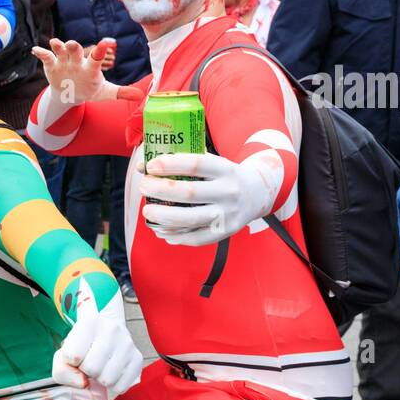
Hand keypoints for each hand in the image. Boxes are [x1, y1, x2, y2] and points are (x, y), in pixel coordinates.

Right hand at [31, 37, 114, 105]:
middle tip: (73, 44)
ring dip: (58, 46)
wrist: (70, 94)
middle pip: (76, 50)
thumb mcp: (105, 93)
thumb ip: (121, 92)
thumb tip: (140, 95)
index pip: (97, 57)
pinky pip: (46, 57)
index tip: (107, 42)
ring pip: (61, 50)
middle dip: (74, 47)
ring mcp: (64, 61)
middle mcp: (77, 60)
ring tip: (54, 43)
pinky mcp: (52, 65)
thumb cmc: (90, 90)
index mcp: (91, 66)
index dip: (101, 50)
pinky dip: (41, 52)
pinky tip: (35, 50)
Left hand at [52, 293, 142, 398]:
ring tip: (99, 367)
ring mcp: (127, 343)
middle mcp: (112, 330)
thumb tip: (84, 383)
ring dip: (99, 379)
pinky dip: (112, 385)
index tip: (75, 354)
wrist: (104, 326)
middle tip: (88, 362)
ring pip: (107, 379)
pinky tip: (110, 372)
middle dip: (86, 371)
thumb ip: (62, 371)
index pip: (73, 356)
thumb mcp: (63, 352)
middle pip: (92, 369)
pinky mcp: (137, 358)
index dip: (70, 362)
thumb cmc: (80, 343)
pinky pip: (121, 386)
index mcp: (89, 322)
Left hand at [140, 152, 281, 245]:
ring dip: (163, 216)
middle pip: (189, 193)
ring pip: (189, 219)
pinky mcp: (223, 233)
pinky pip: (194, 238)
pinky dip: (174, 235)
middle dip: (160, 190)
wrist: (257, 194)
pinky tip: (161, 229)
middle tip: (144, 187)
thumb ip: (181, 162)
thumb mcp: (211, 162)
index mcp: (225, 169)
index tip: (151, 166)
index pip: (196, 164)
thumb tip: (142, 166)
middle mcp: (228, 192)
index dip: (171, 164)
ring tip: (147, 211)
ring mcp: (227, 215)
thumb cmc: (223, 176)